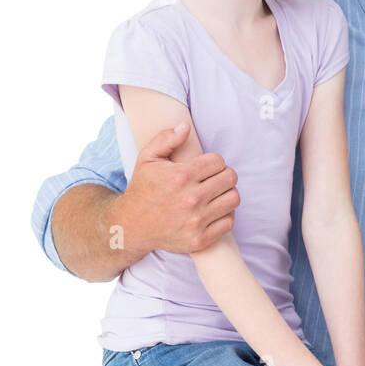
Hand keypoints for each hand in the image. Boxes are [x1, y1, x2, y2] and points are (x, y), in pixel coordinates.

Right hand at [114, 122, 239, 253]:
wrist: (131, 226)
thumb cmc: (142, 190)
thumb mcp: (146, 159)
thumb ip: (166, 139)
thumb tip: (185, 126)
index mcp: (180, 177)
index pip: (218, 161)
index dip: (213, 162)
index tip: (205, 167)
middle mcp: (190, 199)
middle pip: (230, 178)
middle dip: (222, 175)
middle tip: (212, 179)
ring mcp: (197, 221)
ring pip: (234, 199)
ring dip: (227, 194)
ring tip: (215, 194)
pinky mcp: (200, 239)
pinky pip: (229, 222)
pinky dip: (224, 216)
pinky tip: (212, 211)